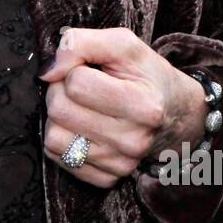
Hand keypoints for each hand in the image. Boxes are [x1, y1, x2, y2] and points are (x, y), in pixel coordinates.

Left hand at [39, 27, 208, 187]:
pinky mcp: (107, 178)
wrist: (176, 114)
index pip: (75, 83)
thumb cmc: (147, 75)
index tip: (88, 70)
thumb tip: (46, 72)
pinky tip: (82, 128)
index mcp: (142, 105)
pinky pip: (58, 157)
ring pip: (53, 137)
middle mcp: (133, 140)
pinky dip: (64, 139)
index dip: (74, 69)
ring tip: (79, 107)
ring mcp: (120, 163)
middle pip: (59, 110)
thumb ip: (80, 43)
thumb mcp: (123, 44)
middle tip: (78, 87)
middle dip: (60, 91)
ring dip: (58, 117)